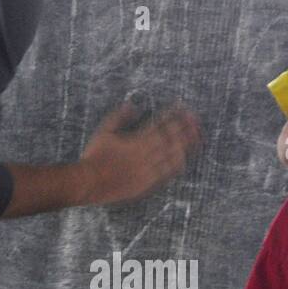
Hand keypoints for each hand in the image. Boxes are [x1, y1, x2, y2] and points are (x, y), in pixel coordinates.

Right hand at [78, 103, 200, 205]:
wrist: (89, 182)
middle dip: (184, 127)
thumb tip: (133, 105)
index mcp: (135, 140)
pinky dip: (176, 165)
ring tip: (198, 136)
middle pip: (170, 138)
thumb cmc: (94, 156)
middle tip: (196, 119)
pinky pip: (166, 174)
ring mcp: (147, 170)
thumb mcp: (104, 131)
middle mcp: (144, 154)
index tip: (182, 107)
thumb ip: (119, 117)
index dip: (172, 115)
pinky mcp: (147, 183)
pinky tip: (185, 159)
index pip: (158, 124)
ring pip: (172, 155)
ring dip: (186, 144)